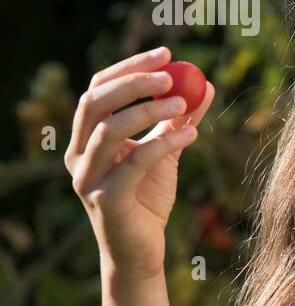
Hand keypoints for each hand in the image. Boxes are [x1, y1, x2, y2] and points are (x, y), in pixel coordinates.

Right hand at [65, 47, 214, 279]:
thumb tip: (204, 84)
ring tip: (184, 105)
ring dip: (149, 111)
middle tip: (172, 74)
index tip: (167, 54)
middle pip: (96, 103)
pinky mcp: (105, 200)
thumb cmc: (147, 198)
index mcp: (87, 137)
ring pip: (109, 130)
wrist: (141, 251)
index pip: (98, 89)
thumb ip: (180, 119)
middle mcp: (79, 154)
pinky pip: (133, 163)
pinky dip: (163, 143)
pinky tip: (191, 135)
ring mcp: (87, 178)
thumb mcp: (166, 151)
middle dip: (133, 83)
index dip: (130, 68)